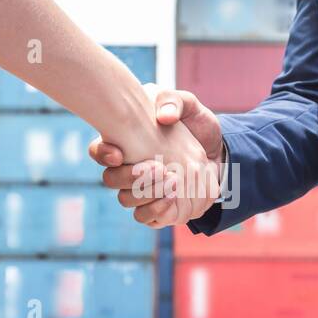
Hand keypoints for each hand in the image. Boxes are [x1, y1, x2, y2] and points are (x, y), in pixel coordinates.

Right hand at [89, 84, 224, 227]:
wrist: (217, 149)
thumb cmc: (194, 122)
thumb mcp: (186, 103)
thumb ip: (172, 101)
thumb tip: (163, 117)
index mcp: (126, 141)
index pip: (100, 150)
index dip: (104, 154)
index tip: (119, 153)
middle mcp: (128, 168)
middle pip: (111, 180)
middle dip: (130, 176)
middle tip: (158, 167)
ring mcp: (141, 190)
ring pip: (126, 200)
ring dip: (147, 192)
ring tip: (174, 181)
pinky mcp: (157, 207)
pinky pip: (144, 217)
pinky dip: (156, 209)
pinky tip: (173, 197)